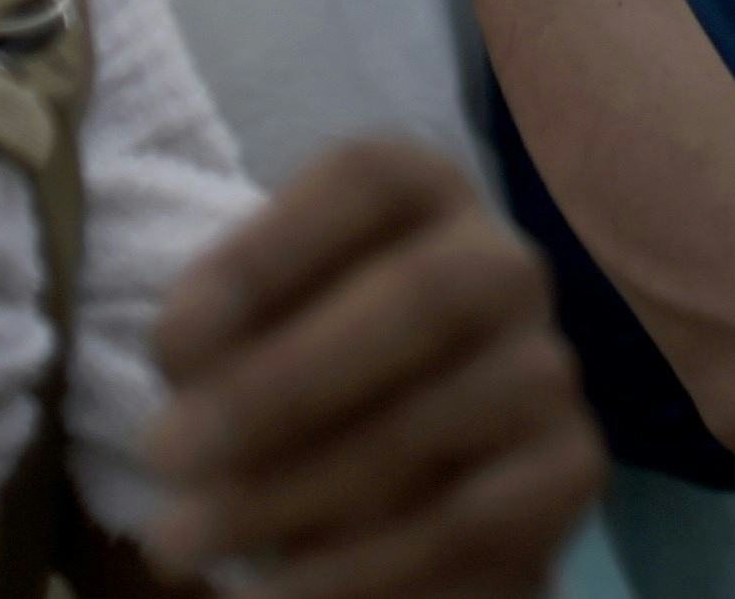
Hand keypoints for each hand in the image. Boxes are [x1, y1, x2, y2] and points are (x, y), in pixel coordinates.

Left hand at [143, 137, 600, 593]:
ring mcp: (547, 368)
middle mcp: (503, 264)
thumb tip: (192, 375)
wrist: (403, 490)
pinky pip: (467, 522)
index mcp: (424, 196)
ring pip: (434, 419)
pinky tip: (270, 594)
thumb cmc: (302, 381)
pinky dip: (357, 568)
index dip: (266, 251)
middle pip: (423, 292)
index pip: (368, 178)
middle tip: (164, 454)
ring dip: (293, 490)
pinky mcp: (571, 471)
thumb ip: (221, 336)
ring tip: (182, 539)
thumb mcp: (250, 337)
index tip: (168, 345)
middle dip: (281, 382)